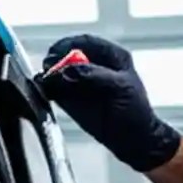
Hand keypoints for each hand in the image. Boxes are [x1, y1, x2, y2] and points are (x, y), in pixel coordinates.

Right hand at [39, 34, 180, 171]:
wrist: (133, 140)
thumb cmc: (135, 111)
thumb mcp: (120, 88)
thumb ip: (94, 76)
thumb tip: (67, 71)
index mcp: (109, 56)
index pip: (84, 41)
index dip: (69, 44)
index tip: (57, 53)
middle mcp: (92, 65)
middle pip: (66, 54)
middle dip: (56, 60)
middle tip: (49, 68)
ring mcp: (79, 81)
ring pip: (57, 71)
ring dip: (49, 75)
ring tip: (48, 82)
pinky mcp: (69, 97)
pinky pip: (53, 88)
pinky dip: (47, 88)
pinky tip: (47, 91)